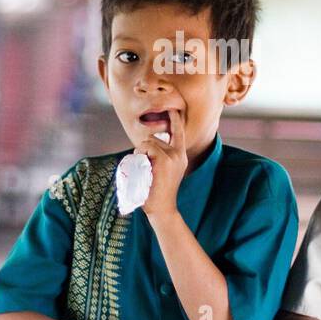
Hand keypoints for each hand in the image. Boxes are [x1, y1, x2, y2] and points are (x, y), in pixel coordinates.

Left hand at [135, 107, 187, 221]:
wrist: (162, 209)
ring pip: (148, 143)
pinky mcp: (164, 160)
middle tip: (144, 167)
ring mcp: (173, 156)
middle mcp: (179, 154)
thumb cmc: (157, 194)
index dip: (175, 120)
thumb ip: (160, 160)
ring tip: (143, 170)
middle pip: (155, 138)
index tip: (173, 110)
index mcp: (180, 156)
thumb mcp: (162, 173)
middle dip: (144, 149)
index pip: (178, 133)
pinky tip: (143, 168)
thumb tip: (146, 149)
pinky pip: (146, 148)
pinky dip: (140, 155)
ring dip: (140, 153)